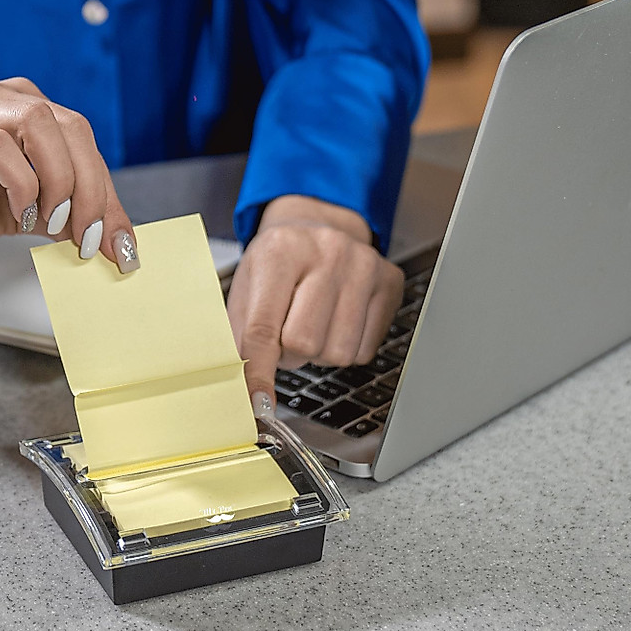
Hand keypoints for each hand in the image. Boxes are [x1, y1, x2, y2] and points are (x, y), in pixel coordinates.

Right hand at [0, 76, 138, 269]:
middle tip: (91, 240)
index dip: (108, 194)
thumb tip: (110, 240)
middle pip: (74, 128)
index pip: (85, 143)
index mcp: (23, 107)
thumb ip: (62, 216)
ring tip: (52, 223)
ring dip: (60, 181)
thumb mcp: (19, 211)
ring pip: (42, 124)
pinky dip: (21, 183)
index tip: (121, 245)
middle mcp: (0, 97)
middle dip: (93, 191)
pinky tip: (17, 212)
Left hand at [227, 195, 403, 411]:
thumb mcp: (246, 290)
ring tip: (311, 324)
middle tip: (285, 335)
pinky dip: (345, 347)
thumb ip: (241, 340)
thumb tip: (244, 394)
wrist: (315, 226)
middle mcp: (327, 252)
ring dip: (319, 353)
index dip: (259, 373)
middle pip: (305, 344)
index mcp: (280, 251)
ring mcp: (363, 265)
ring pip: (338, 353)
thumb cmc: (276, 263)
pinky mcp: (389, 282)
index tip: (259, 405)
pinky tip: (336, 321)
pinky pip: (365, 350)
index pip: (264, 329)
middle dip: (290, 354)